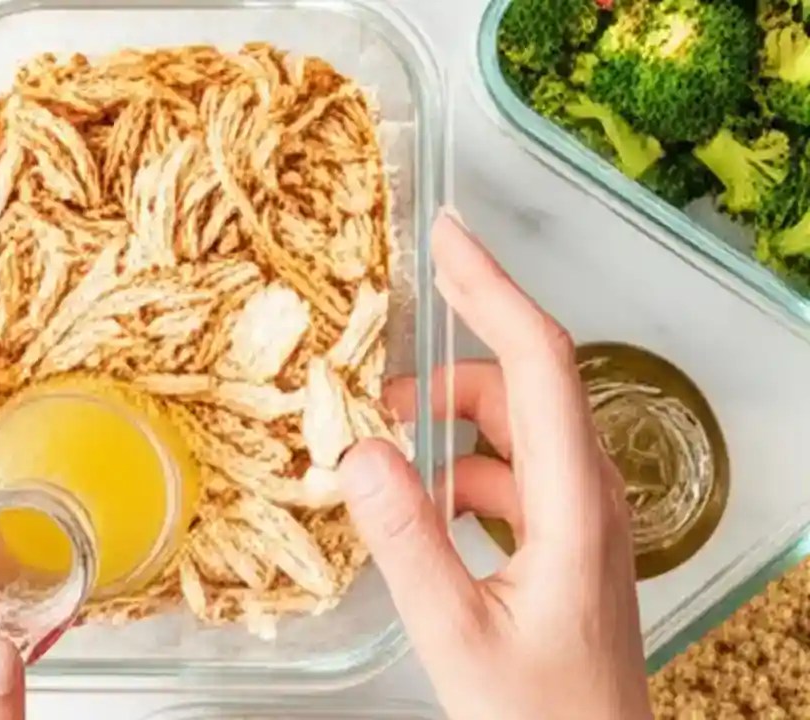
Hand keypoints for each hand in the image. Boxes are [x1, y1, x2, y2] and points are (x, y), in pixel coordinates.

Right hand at [340, 212, 651, 719]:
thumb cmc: (535, 714)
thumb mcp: (455, 632)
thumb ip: (406, 541)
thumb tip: (358, 449)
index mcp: (573, 501)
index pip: (539, 361)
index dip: (492, 288)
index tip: (448, 234)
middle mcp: (587, 492)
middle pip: (521, 387)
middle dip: (447, 374)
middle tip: (377, 395)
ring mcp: (580, 515)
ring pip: (514, 429)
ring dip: (450, 425)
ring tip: (387, 454)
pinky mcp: (565, 539)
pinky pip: (511, 472)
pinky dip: (460, 469)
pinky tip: (421, 508)